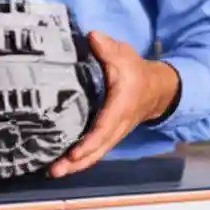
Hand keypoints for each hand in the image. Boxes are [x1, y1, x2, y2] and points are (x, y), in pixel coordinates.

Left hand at [50, 31, 179, 177]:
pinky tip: (61, 164)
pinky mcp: (108, 134)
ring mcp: (113, 133)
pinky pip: (95, 150)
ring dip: (75, 165)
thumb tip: (93, 36)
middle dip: (76, 162)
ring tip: (53, 172)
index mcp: (120, 107)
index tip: (74, 153)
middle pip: (97, 149)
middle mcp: (117, 125)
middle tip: (54, 171)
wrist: (157, 89)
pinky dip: (79, 159)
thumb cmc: (136, 72)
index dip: (89, 142)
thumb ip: (107, 48)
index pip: (104, 128)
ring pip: (95, 153)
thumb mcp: (124, 56)